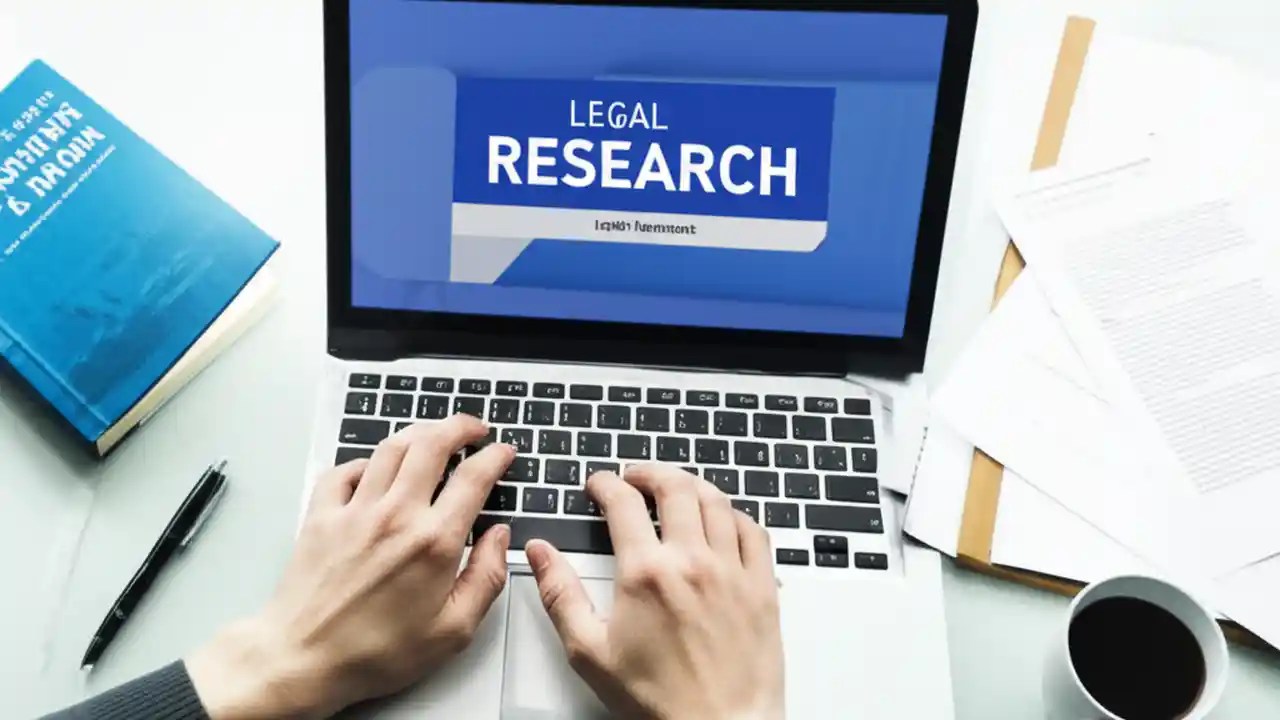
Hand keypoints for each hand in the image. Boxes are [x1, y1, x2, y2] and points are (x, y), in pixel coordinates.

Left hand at [186, 415, 514, 718]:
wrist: (302, 660)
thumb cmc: (374, 653)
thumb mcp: (452, 630)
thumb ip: (486, 578)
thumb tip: (500, 538)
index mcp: (433, 542)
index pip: (473, 478)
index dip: (494, 456)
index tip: (503, 452)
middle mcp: (395, 515)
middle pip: (432, 443)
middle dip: (459, 426)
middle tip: (473, 428)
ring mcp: (355, 511)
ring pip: (391, 447)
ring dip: (418, 431)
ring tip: (433, 434)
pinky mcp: (322, 516)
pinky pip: (344, 469)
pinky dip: (365, 461)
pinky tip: (375, 469)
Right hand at [526, 466, 784, 719]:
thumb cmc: (658, 701)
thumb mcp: (590, 652)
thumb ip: (560, 594)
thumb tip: (540, 553)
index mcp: (646, 573)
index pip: (623, 502)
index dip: (606, 483)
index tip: (599, 484)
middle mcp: (692, 562)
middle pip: (674, 486)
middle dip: (649, 472)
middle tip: (636, 476)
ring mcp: (732, 570)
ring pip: (716, 501)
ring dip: (692, 484)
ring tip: (676, 487)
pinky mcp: (762, 586)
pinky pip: (754, 531)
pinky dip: (735, 515)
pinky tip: (724, 520)